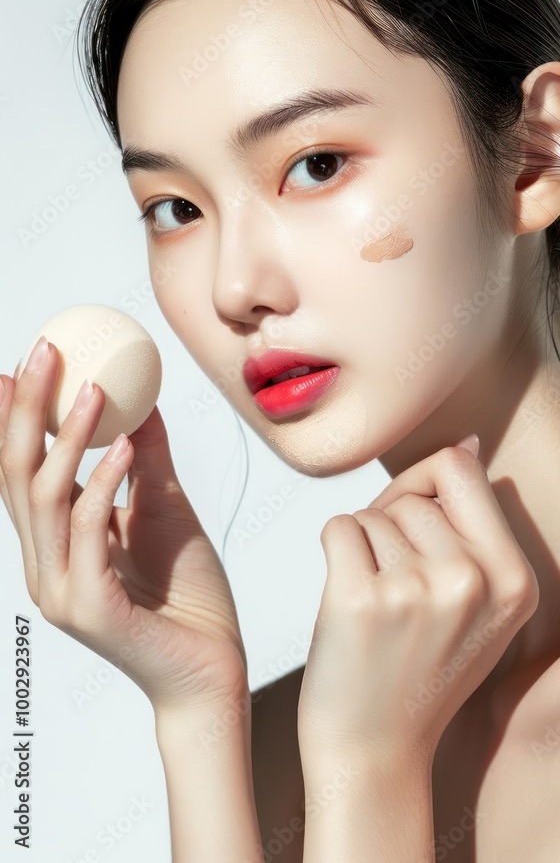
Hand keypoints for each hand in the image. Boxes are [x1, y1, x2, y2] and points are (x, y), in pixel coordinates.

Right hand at [0, 340, 247, 717]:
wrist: (213, 669)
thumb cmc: (188, 596)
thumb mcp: (164, 509)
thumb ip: (145, 461)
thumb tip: (141, 402)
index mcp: (55, 543)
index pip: (21, 470)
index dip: (15, 416)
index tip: (21, 362)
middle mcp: (46, 564)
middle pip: (19, 475)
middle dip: (26, 409)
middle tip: (43, 351)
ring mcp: (61, 589)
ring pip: (45, 499)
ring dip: (67, 436)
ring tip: (95, 387)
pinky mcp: (89, 609)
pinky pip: (88, 532)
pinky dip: (103, 483)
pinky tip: (125, 445)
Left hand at [297, 441, 538, 764]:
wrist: (376, 750)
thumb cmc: (418, 669)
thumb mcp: (478, 604)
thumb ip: (473, 525)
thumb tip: (465, 444)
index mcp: (513, 579)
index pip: (461, 470)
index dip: (423, 482)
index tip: (411, 519)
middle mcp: (472, 581)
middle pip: (411, 495)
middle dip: (391, 525)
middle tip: (392, 583)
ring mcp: (416, 591)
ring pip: (372, 513)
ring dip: (364, 547)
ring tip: (378, 604)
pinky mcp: (359, 600)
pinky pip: (338, 528)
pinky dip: (334, 555)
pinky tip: (349, 601)